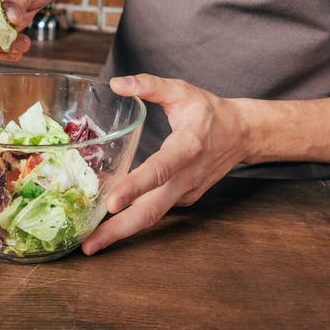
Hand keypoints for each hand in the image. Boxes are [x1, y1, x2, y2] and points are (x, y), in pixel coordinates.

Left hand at [82, 73, 247, 254]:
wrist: (241, 134)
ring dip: (122, 232)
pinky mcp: (185, 198)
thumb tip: (117, 83)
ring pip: (152, 216)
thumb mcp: (181, 91)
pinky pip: (157, 210)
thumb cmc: (208, 111)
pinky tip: (109, 224)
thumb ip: (149, 85)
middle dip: (119, 229)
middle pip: (152, 209)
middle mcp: (187, 176)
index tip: (112, 203)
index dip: (136, 187)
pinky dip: (133, 219)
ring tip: (91, 245)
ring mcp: (187, 191)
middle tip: (89, 246)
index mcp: (188, 146)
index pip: (159, 169)